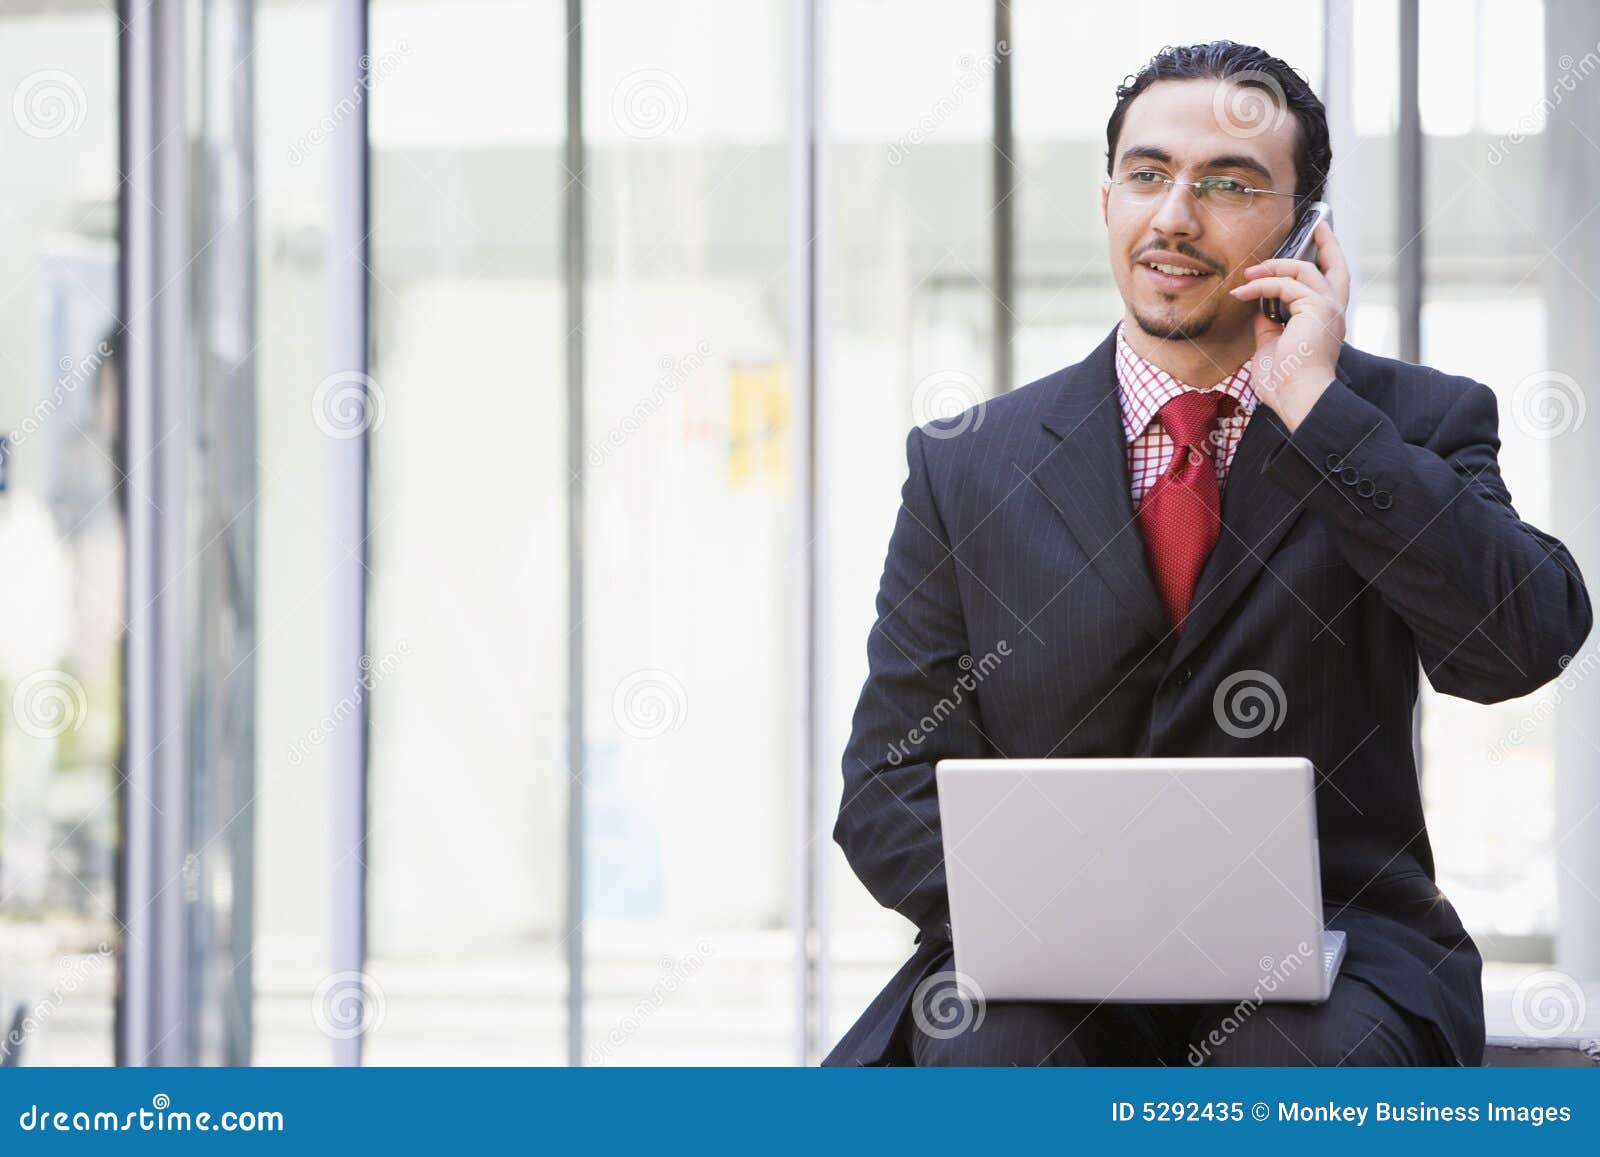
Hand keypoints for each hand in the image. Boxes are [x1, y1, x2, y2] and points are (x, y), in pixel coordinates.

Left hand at [1228, 220, 1348, 431]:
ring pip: (1305, 270)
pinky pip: (1286, 284)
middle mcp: (1334, 313)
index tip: (1308, 249)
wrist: (1297, 397)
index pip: (1328, 286)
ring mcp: (1329, 309)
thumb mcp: (1271, 347)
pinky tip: (1243, 292)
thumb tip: (1260, 308)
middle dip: (1327, 244)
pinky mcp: (1317, 308)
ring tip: (1247, 275)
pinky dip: (1263, 285)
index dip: (1320, 265)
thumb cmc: (1284, 383)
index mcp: (1325, 323)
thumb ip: (1269, 324)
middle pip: (1336, 267)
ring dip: (1273, 267)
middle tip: (1317, 226)